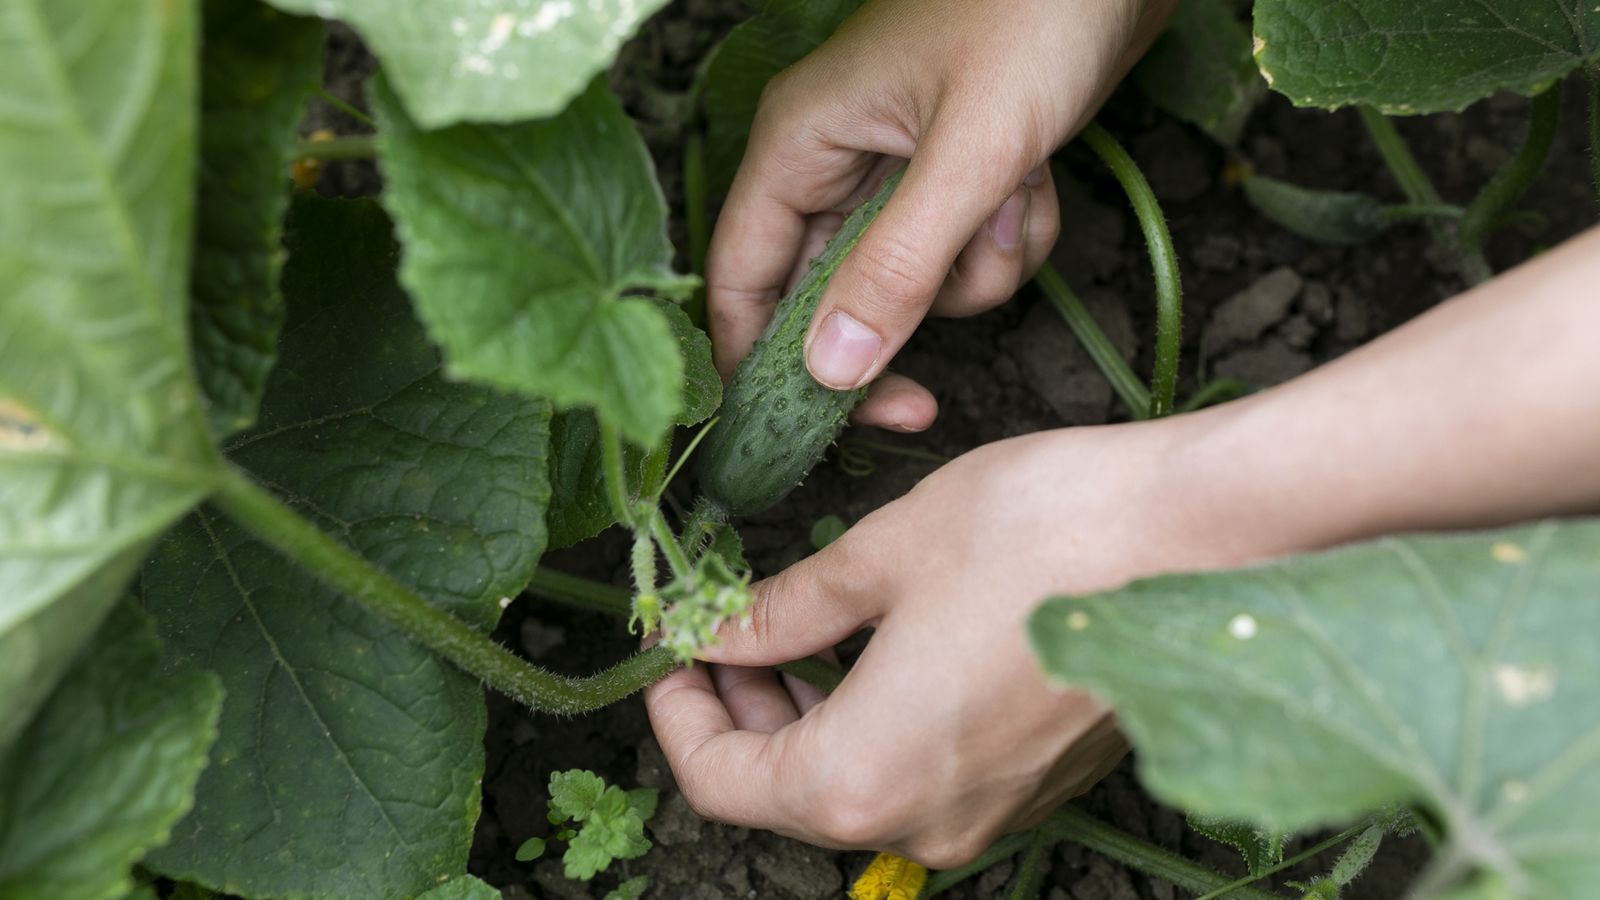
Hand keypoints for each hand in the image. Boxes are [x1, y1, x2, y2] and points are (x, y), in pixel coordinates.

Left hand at [645, 419, 1256, 866]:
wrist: (1206, 536)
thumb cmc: (1042, 534)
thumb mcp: (882, 556)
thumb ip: (785, 611)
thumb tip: (721, 633)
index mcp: (863, 778)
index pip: (721, 781)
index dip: (678, 713)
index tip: (670, 650)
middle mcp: (924, 823)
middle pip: (787, 792)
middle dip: (744, 711)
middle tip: (725, 629)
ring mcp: (988, 813)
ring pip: (856, 784)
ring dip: (811, 713)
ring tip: (794, 629)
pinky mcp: (1034, 785)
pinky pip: (923, 771)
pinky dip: (879, 719)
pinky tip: (879, 645)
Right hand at [708, 0, 1175, 431]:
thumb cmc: (1035, 18)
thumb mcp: (968, 155)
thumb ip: (896, 268)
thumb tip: (828, 372)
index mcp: (800, 141)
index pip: (739, 277)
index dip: (756, 364)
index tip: (797, 434)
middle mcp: (834, 158)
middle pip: (826, 295)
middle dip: (893, 329)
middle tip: (924, 400)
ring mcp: (897, 167)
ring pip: (909, 280)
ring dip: (973, 269)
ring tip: (1014, 195)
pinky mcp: (956, 172)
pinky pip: (964, 250)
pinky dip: (1008, 237)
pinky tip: (1038, 180)